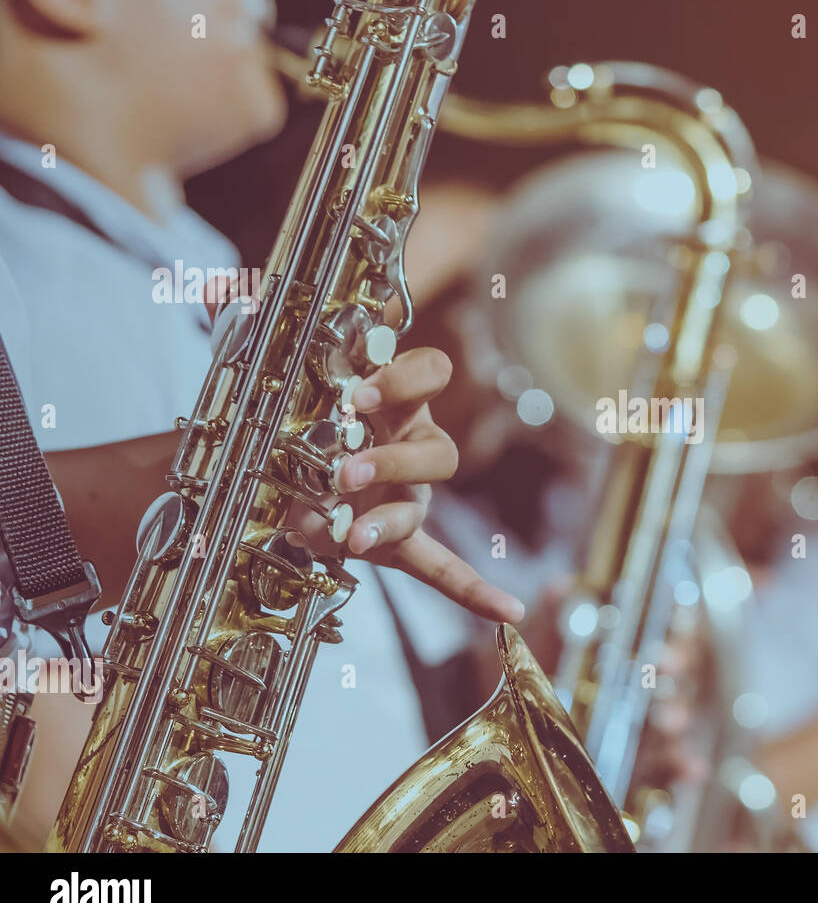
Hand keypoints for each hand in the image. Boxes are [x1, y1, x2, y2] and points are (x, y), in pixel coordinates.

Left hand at [205, 280, 523, 624]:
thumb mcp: (273, 370)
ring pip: (423, 505)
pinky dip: (473, 589)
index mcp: (394, 397)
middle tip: (344, 471)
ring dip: (389, 520)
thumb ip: (254, 330)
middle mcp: (412, 444)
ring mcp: (408, 496)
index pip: (428, 373)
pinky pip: (440, 566)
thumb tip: (223, 289)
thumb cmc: (292, 411)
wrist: (273, 461)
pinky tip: (509, 612)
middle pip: (436, 450)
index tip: (360, 394)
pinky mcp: (395, 541)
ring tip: (349, 533)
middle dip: (393, 461)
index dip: (403, 381)